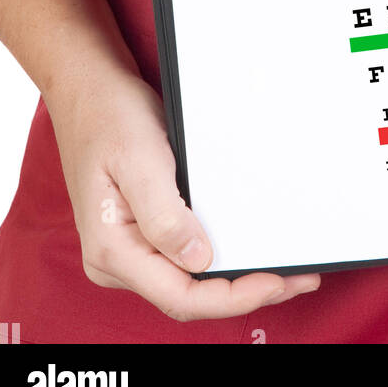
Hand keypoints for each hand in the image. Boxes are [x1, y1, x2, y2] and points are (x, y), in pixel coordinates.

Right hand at [45, 64, 319, 321]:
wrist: (89, 89)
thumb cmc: (109, 118)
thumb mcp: (139, 161)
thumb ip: (164, 216)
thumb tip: (199, 260)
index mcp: (112, 251)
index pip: (180, 297)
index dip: (232, 297)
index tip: (275, 281)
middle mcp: (119, 260)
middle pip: (190, 297)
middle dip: (244, 294)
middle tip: (298, 280)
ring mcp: (131, 249)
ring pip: (190, 283)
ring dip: (236, 282)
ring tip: (285, 272)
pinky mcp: (144, 233)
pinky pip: (186, 260)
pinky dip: (221, 261)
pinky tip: (249, 253)